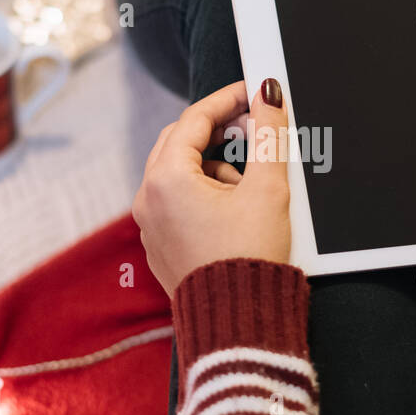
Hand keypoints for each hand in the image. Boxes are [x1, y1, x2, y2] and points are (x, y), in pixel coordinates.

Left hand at [133, 79, 291, 295]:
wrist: (239, 322)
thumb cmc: (249, 257)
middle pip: (179, 143)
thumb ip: (268, 134)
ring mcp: (150, 227)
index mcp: (166, 180)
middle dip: (217, 132)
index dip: (227, 100)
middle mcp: (147, 201)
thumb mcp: (267, 188)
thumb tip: (268, 95)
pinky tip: (236, 211)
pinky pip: (178, 205)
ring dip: (213, 167)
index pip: (194, 120)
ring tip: (251, 185)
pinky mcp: (161, 248)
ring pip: (179, 175)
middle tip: (252, 128)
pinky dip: (204, 195)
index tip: (253, 92)